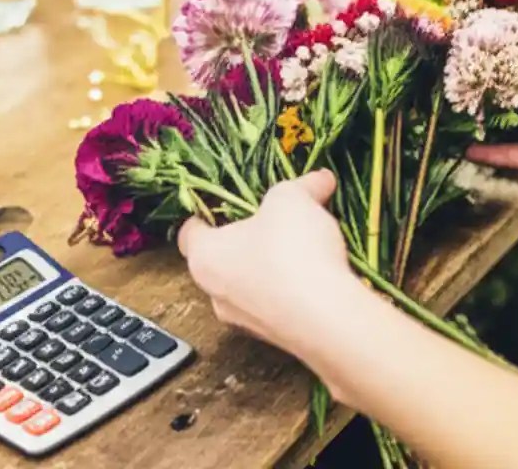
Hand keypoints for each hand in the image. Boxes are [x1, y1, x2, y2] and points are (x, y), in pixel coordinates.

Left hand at [177, 170, 354, 352]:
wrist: (327, 318)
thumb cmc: (292, 253)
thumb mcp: (292, 200)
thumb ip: (303, 185)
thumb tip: (319, 179)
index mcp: (204, 257)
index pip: (190, 232)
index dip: (207, 213)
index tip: (226, 203)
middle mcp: (216, 294)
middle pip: (224, 258)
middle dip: (249, 239)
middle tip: (275, 221)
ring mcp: (245, 322)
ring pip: (251, 285)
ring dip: (272, 267)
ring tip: (305, 248)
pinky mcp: (276, 338)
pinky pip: (278, 306)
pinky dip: (293, 291)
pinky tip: (320, 277)